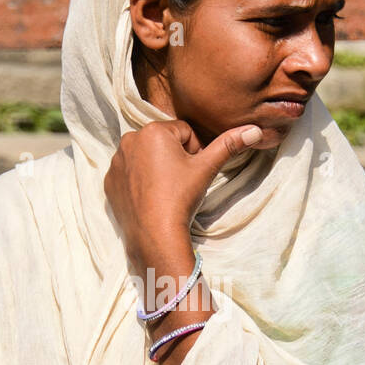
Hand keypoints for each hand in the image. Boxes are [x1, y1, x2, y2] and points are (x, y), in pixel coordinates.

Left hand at [104, 118, 282, 272]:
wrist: (155, 235)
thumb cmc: (181, 198)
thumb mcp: (206, 169)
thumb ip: (229, 145)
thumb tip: (255, 129)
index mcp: (153, 130)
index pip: (184, 132)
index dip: (195, 152)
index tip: (192, 173)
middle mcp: (129, 140)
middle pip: (162, 143)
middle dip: (173, 158)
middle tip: (179, 183)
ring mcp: (116, 162)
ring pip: (145, 157)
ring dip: (156, 167)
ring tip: (165, 190)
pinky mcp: (109, 182)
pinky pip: (129, 173)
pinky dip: (139, 181)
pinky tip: (149, 197)